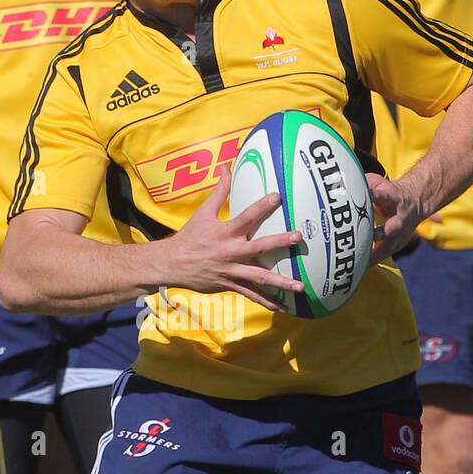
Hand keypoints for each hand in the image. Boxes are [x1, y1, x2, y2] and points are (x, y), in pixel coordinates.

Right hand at [160, 167, 303, 311]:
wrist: (172, 264)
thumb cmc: (190, 237)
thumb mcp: (203, 212)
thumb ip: (220, 191)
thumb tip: (226, 167)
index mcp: (226, 232)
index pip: (246, 216)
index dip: (262, 206)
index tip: (278, 196)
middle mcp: (231, 252)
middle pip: (260, 247)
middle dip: (280, 242)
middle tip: (298, 238)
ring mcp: (231, 270)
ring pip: (259, 277)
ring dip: (280, 282)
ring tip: (300, 286)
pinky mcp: (229, 284)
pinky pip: (250, 294)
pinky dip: (266, 300)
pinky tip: (282, 306)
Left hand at [367, 173, 421, 262]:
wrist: (415, 201)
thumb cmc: (389, 192)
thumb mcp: (380, 183)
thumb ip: (364, 184)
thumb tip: (342, 184)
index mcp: (393, 198)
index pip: (382, 197)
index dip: (373, 197)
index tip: (362, 200)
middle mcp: (398, 217)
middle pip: (393, 227)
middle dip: (380, 233)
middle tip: (366, 238)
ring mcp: (399, 233)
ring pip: (389, 245)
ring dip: (375, 254)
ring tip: (360, 263)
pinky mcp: (397, 243)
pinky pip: (384, 254)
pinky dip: (372, 261)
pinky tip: (358, 269)